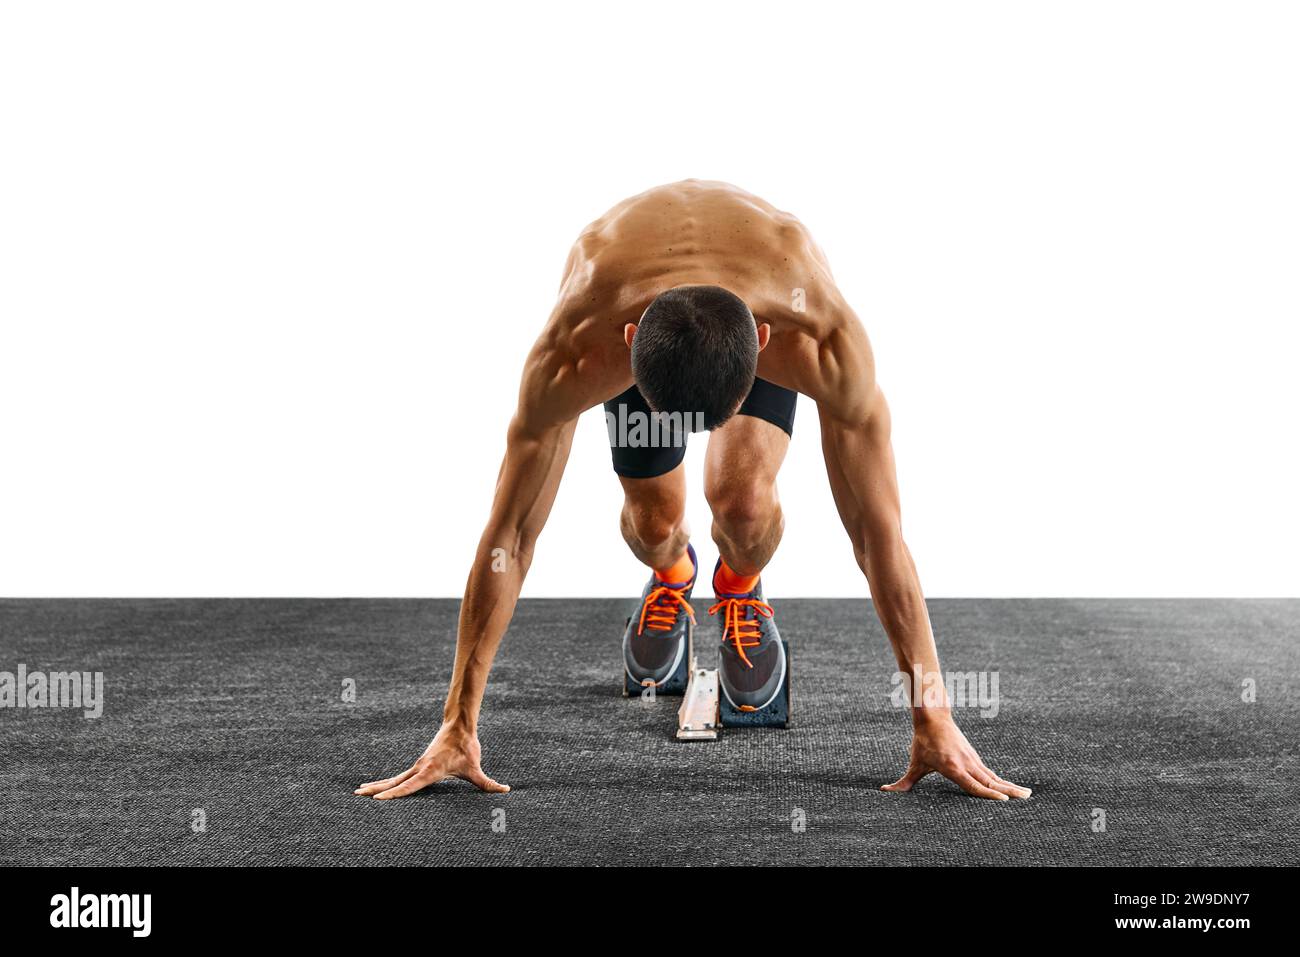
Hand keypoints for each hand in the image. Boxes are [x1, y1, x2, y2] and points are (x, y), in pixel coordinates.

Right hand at [354, 723, 509, 799]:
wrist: (459, 725)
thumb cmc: (467, 747)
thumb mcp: (475, 767)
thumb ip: (488, 783)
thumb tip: (505, 790)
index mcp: (430, 770)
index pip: (409, 786)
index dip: (395, 794)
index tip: (377, 801)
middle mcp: (419, 768)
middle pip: (394, 782)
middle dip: (376, 790)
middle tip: (356, 795)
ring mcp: (417, 766)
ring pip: (393, 778)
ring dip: (376, 786)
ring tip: (358, 792)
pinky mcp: (418, 765)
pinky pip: (399, 776)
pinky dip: (386, 782)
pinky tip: (377, 788)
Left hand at [883, 713, 1030, 800]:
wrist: (933, 717)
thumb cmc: (922, 742)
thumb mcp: (914, 763)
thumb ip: (903, 782)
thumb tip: (885, 791)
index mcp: (953, 767)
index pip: (973, 785)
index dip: (988, 794)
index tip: (1003, 801)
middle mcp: (966, 764)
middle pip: (990, 781)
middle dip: (1008, 791)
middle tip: (1026, 799)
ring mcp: (973, 760)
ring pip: (994, 777)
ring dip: (1011, 786)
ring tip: (1027, 795)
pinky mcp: (975, 758)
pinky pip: (991, 773)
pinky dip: (1002, 782)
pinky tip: (1012, 789)